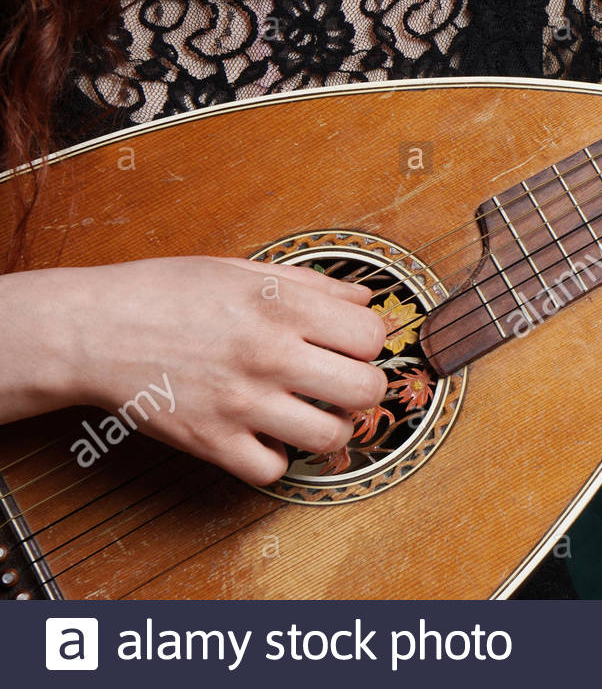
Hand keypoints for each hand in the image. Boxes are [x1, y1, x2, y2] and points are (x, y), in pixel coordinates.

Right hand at [0, 256, 388, 484]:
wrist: (90, 329)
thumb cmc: (165, 292)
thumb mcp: (242, 270)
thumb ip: (311, 285)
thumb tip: (363, 299)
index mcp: (282, 306)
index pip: (372, 336)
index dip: (368, 343)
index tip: (349, 345)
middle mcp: (269, 354)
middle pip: (366, 389)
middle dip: (364, 388)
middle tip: (342, 384)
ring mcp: (241, 402)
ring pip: (331, 436)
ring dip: (330, 428)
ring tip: (311, 413)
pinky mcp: (211, 442)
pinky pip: (273, 470)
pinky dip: (276, 459)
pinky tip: (265, 435)